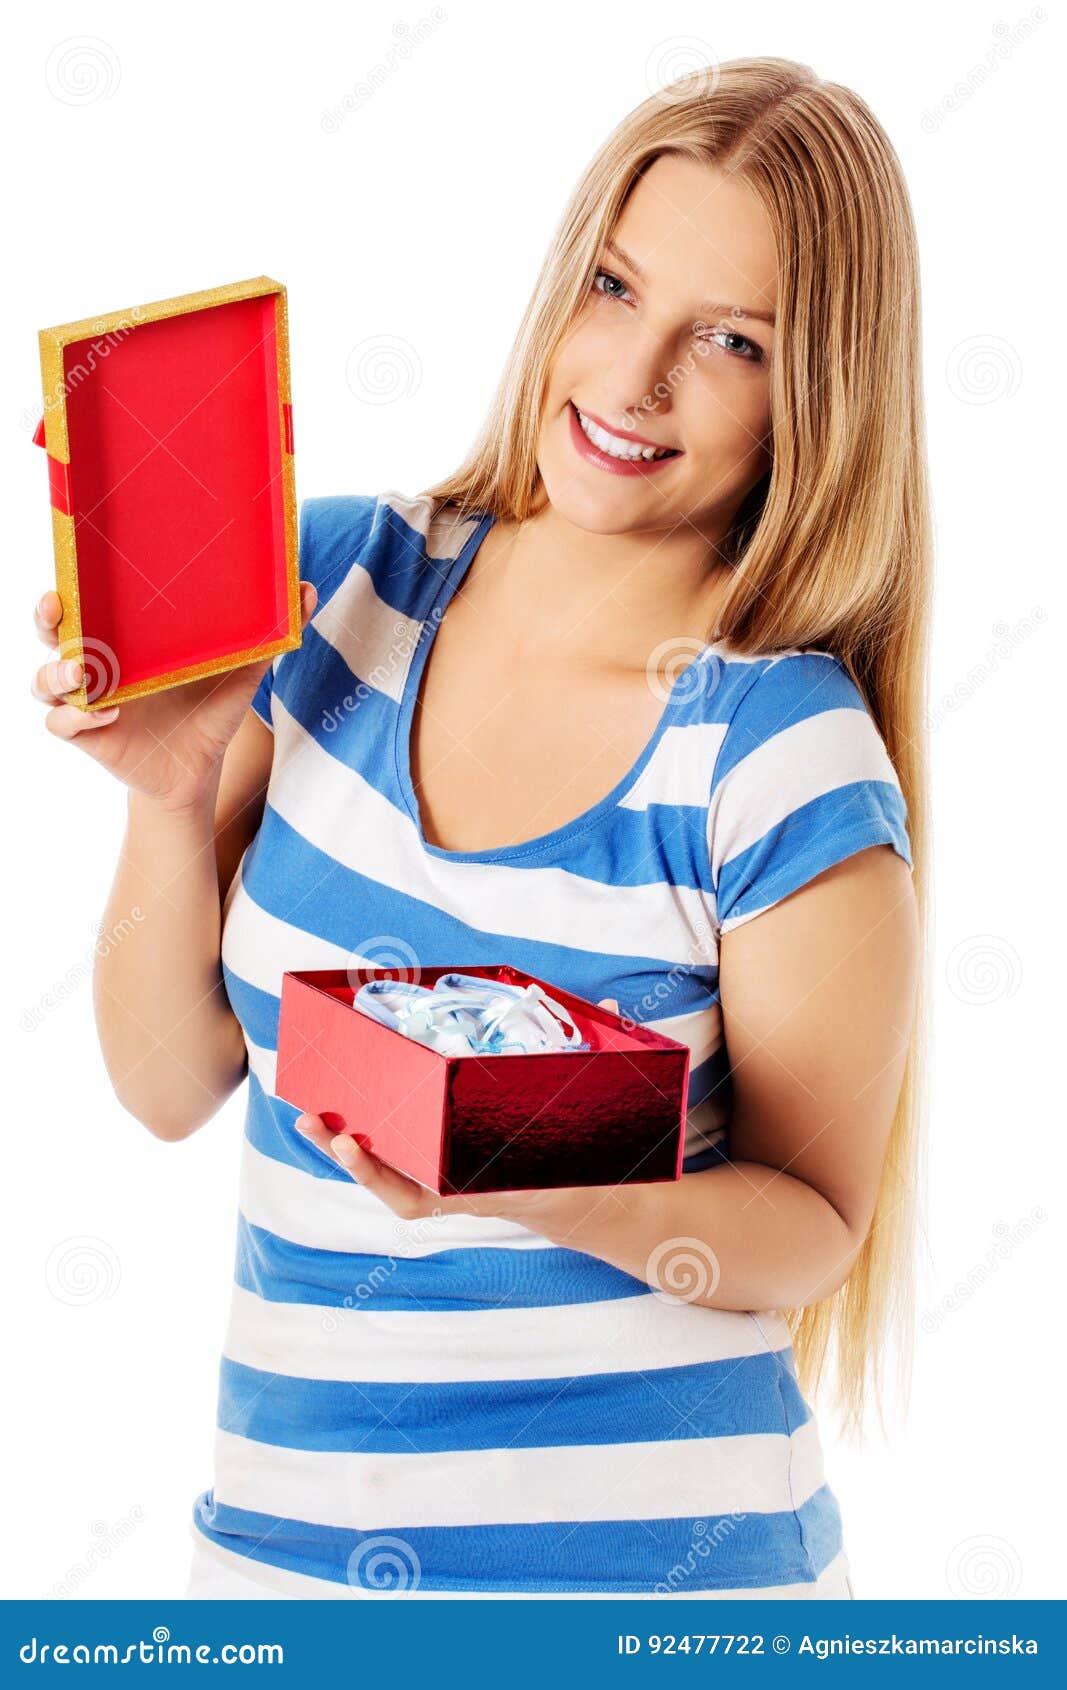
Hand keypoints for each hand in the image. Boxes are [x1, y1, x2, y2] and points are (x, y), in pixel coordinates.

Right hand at [30, 580, 317, 812]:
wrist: (200, 768)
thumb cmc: (210, 710)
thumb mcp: (241, 671)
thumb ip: (270, 634)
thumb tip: (308, 589)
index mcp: (125, 635)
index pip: (84, 599)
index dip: (68, 583)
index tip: (71, 573)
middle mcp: (97, 662)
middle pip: (51, 631)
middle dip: (47, 616)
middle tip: (58, 609)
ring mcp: (88, 699)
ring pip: (45, 680)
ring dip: (56, 674)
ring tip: (82, 675)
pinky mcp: (89, 735)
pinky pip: (63, 724)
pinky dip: (76, 719)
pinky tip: (109, 713)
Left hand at [293, 996, 622, 1224]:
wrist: (592, 1204)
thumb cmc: (588, 1158)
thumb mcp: (601, 1118)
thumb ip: (602, 1062)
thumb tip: (614, 1010)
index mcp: (496, 1185)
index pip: (432, 1193)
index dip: (385, 1174)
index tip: (353, 1143)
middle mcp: (467, 1192)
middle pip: (398, 1186)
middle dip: (355, 1161)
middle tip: (317, 1126)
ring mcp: (455, 1190)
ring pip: (392, 1182)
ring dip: (349, 1153)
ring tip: (310, 1118)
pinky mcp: (449, 1178)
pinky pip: (402, 1172)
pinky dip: (374, 1153)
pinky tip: (347, 1123)